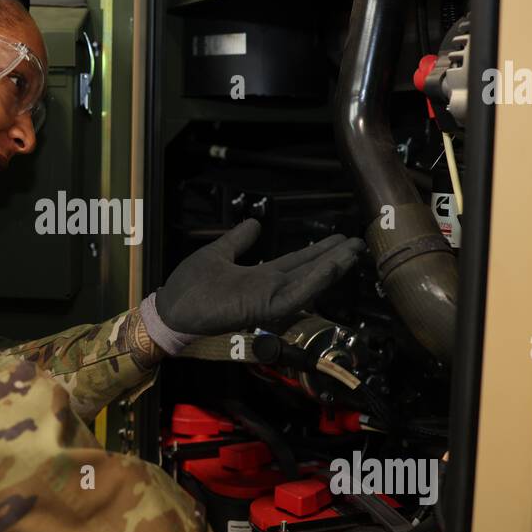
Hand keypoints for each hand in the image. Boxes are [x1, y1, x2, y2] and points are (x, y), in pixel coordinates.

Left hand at [142, 220, 364, 350]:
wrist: (172, 308)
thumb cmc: (190, 286)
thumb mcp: (218, 253)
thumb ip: (238, 240)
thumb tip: (254, 224)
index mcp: (261, 277)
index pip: (297, 262)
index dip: (319, 252)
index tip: (340, 239)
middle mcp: (269, 288)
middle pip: (309, 271)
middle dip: (334, 258)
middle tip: (360, 242)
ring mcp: (268, 299)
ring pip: (308, 283)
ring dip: (331, 267)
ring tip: (353, 251)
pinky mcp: (263, 308)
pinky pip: (295, 295)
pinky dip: (314, 281)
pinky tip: (331, 267)